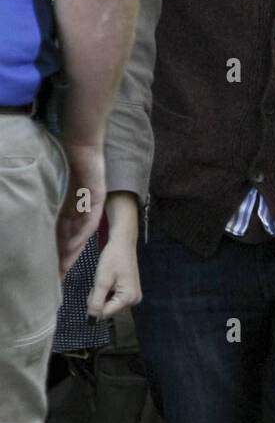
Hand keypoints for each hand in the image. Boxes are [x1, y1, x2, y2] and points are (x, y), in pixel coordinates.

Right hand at [56, 143, 105, 274]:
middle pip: (71, 240)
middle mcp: (80, 211)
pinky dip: (80, 235)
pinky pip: (88, 222)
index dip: (55, 252)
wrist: (81, 144)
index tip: (48, 269)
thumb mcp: (53, 188)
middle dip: (63, 258)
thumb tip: (28, 216)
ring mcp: (90, 207)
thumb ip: (48, 205)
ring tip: (63, 268)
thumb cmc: (65, 162)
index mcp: (69, 209)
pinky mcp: (97, 200)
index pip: (61, 236)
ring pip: (79, 235)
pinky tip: (73, 247)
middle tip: (55, 277)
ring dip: (71, 252)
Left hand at [87, 192, 141, 319]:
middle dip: (99, 299)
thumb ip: (96, 302)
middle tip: (100, 282)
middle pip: (108, 310)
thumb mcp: (101, 281)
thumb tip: (91, 321)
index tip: (94, 288)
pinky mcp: (131, 292)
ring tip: (105, 279)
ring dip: (102, 295)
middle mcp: (134, 300)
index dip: (94, 304)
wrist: (122, 243)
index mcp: (128, 298)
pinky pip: (114, 299)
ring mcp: (134, 296)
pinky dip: (107, 292)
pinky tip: (108, 281)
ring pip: (110, 304)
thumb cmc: (112, 258)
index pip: (105, 313)